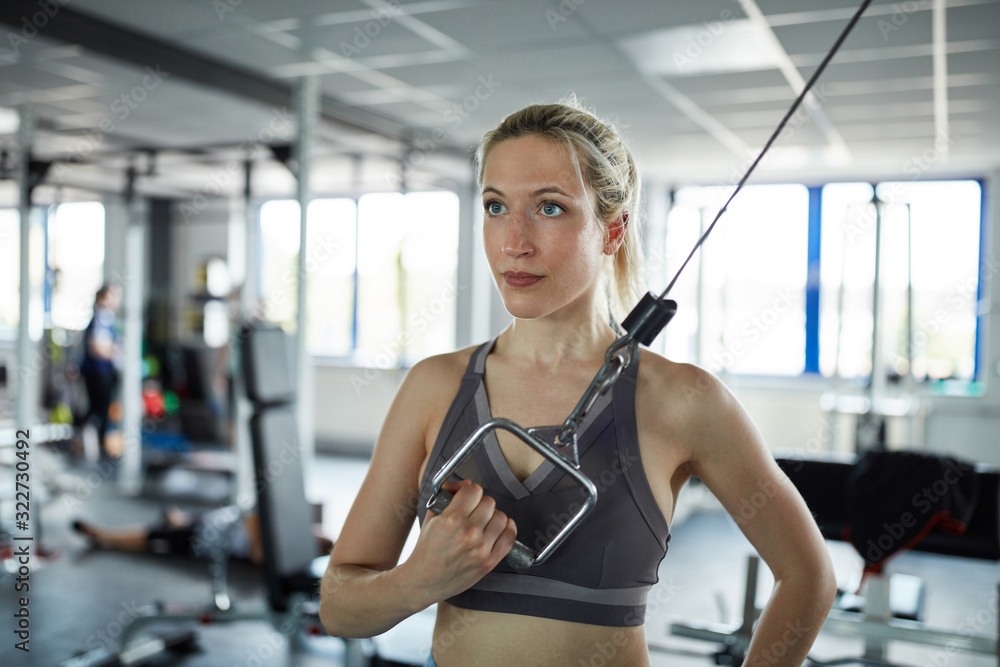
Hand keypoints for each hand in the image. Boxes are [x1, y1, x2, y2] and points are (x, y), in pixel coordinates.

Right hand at [407, 480, 516, 603]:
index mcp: (451, 519)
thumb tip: (467, 483)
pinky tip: (498, 529)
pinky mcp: (489, 562)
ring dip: (493, 517)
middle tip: (473, 513)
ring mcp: (481, 548)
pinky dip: (507, 529)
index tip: (466, 499)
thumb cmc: (426, 548)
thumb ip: (448, 495)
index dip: (469, 492)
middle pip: (489, 502)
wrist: (422, 580)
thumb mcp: (431, 517)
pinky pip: (510, 536)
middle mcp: (468, 533)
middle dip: (480, 504)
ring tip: (483, 523)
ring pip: (501, 517)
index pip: (474, 490)